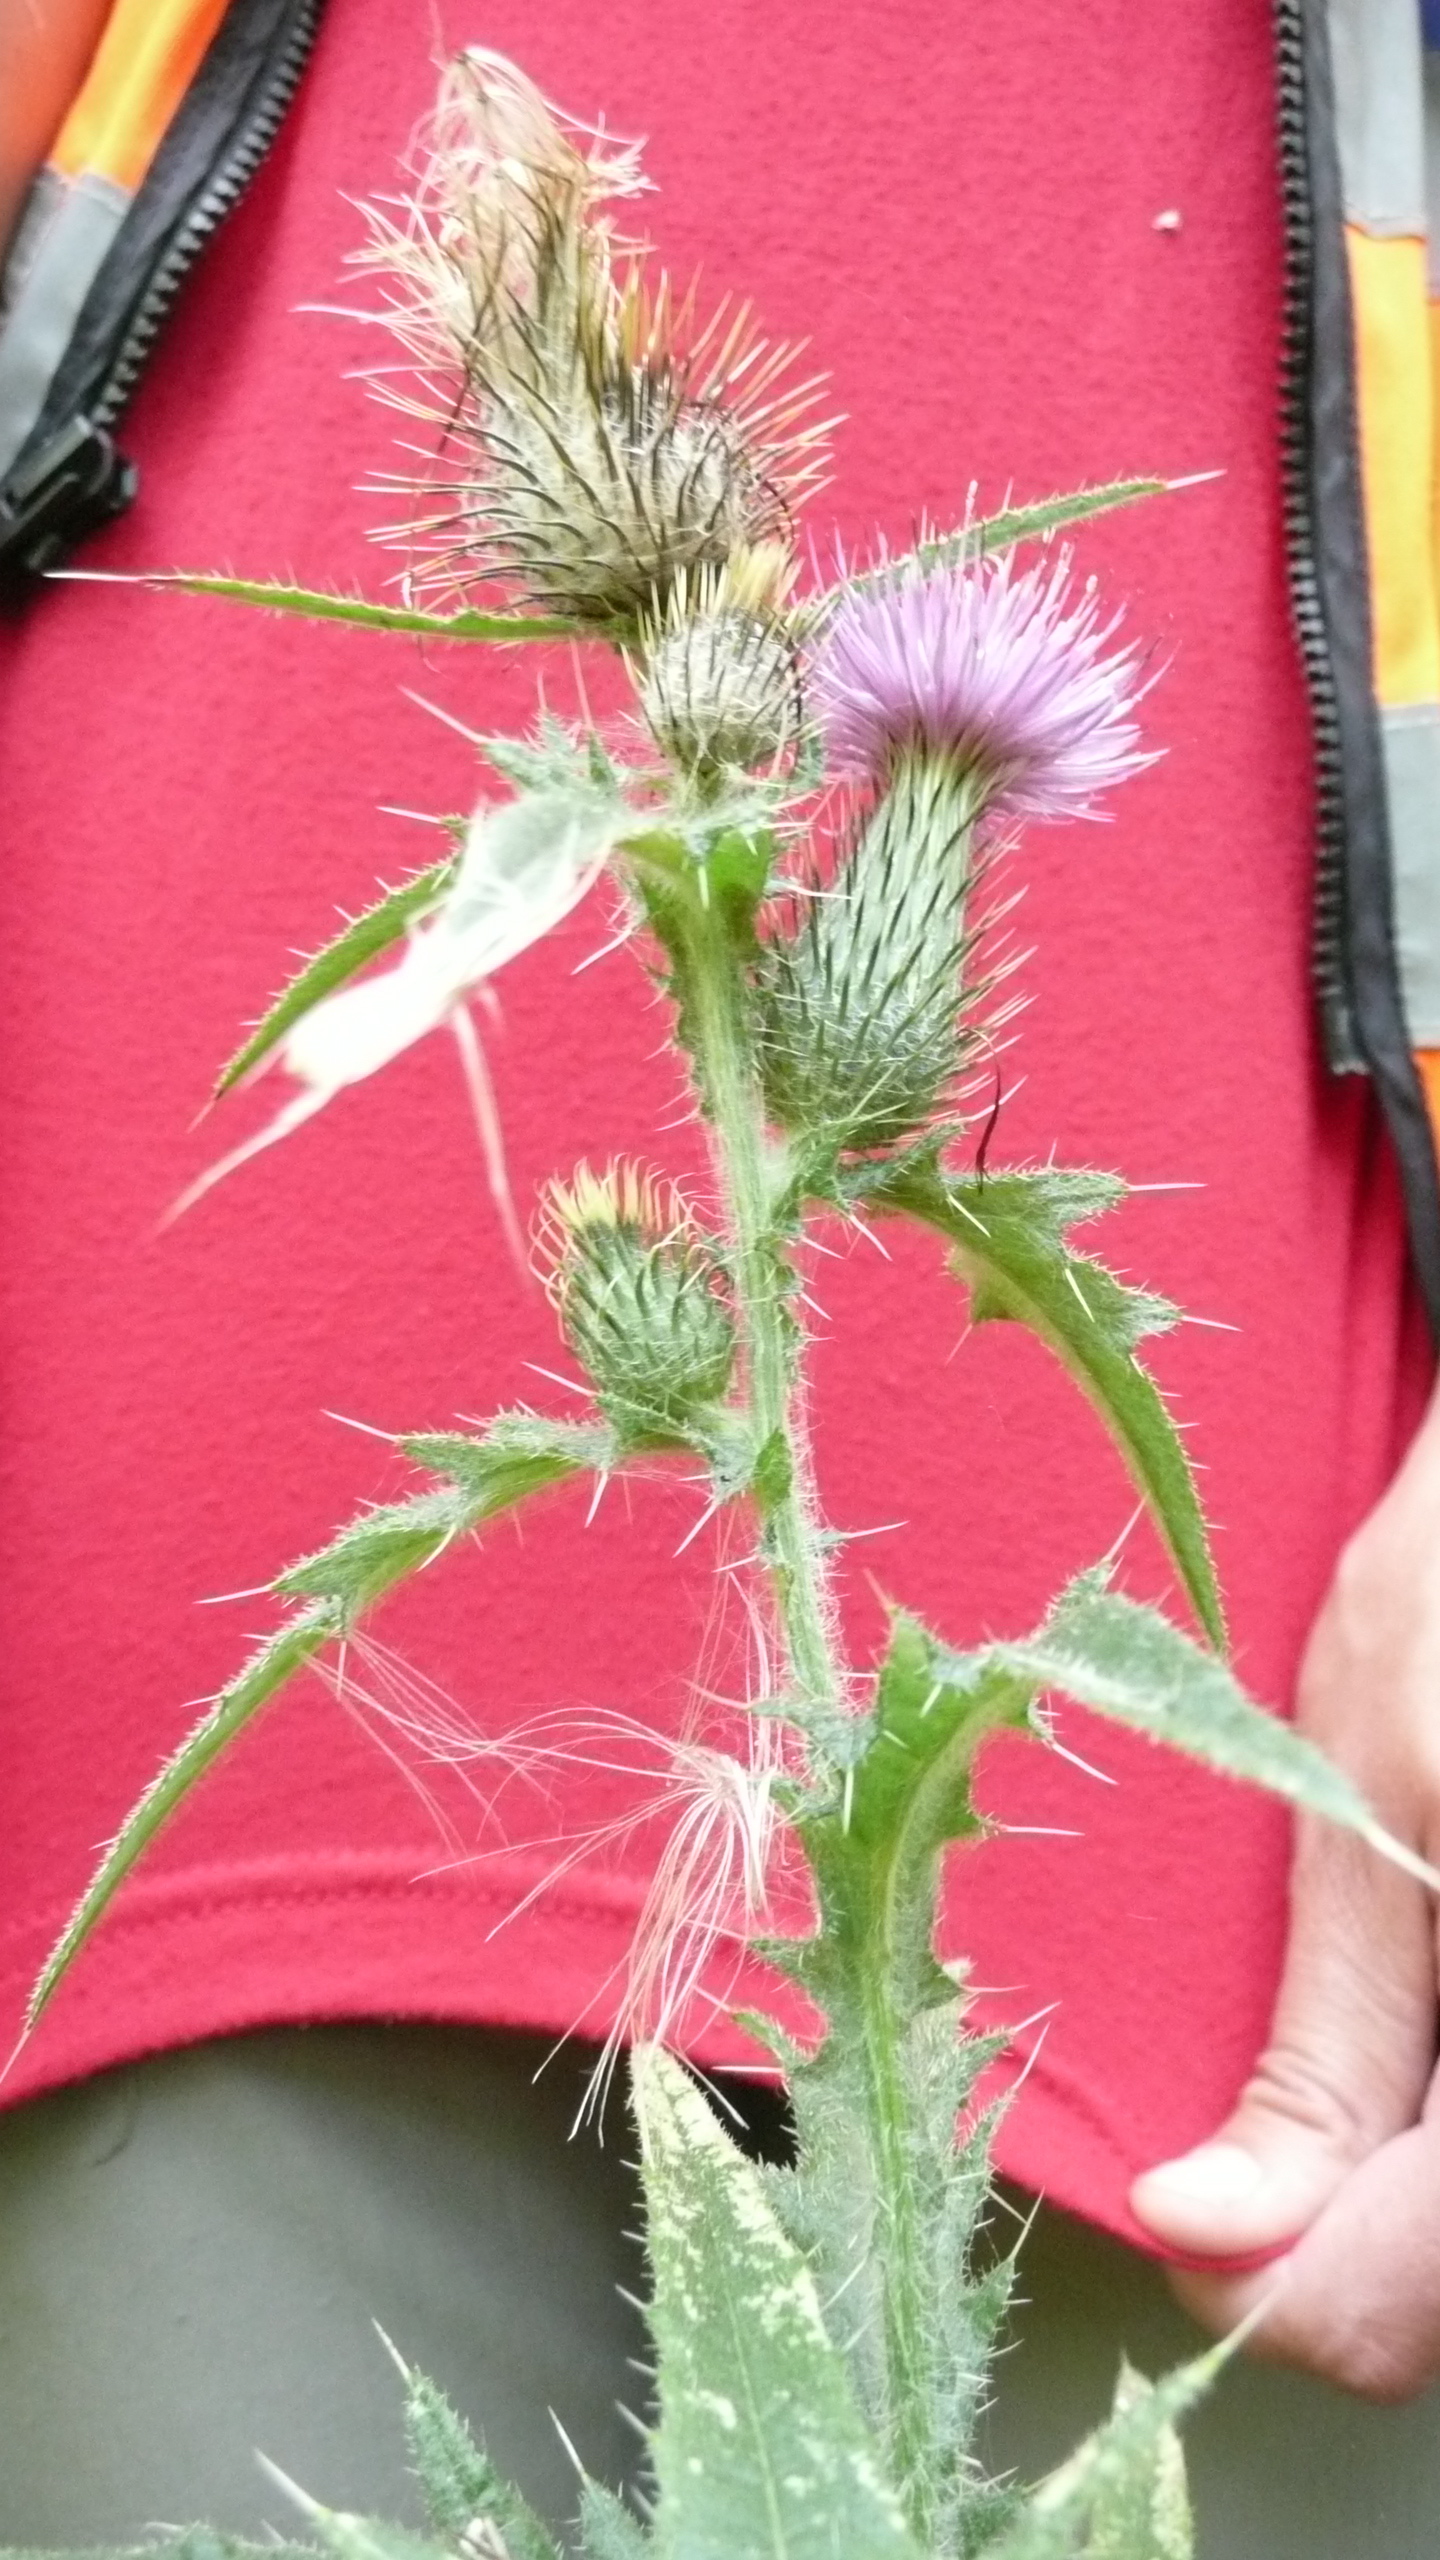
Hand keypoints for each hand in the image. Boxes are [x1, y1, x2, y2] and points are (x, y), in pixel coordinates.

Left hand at [1129, 1377, 1439, 2398]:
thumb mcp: (1376, 1787)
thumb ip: (1329, 2040)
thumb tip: (1207, 2236)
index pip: (1394, 2301)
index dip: (1269, 2290)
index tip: (1177, 2212)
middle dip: (1335, 2255)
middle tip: (1234, 2166)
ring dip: (1390, 2212)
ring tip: (1309, 2114)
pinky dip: (1431, 2153)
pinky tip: (1399, 2066)